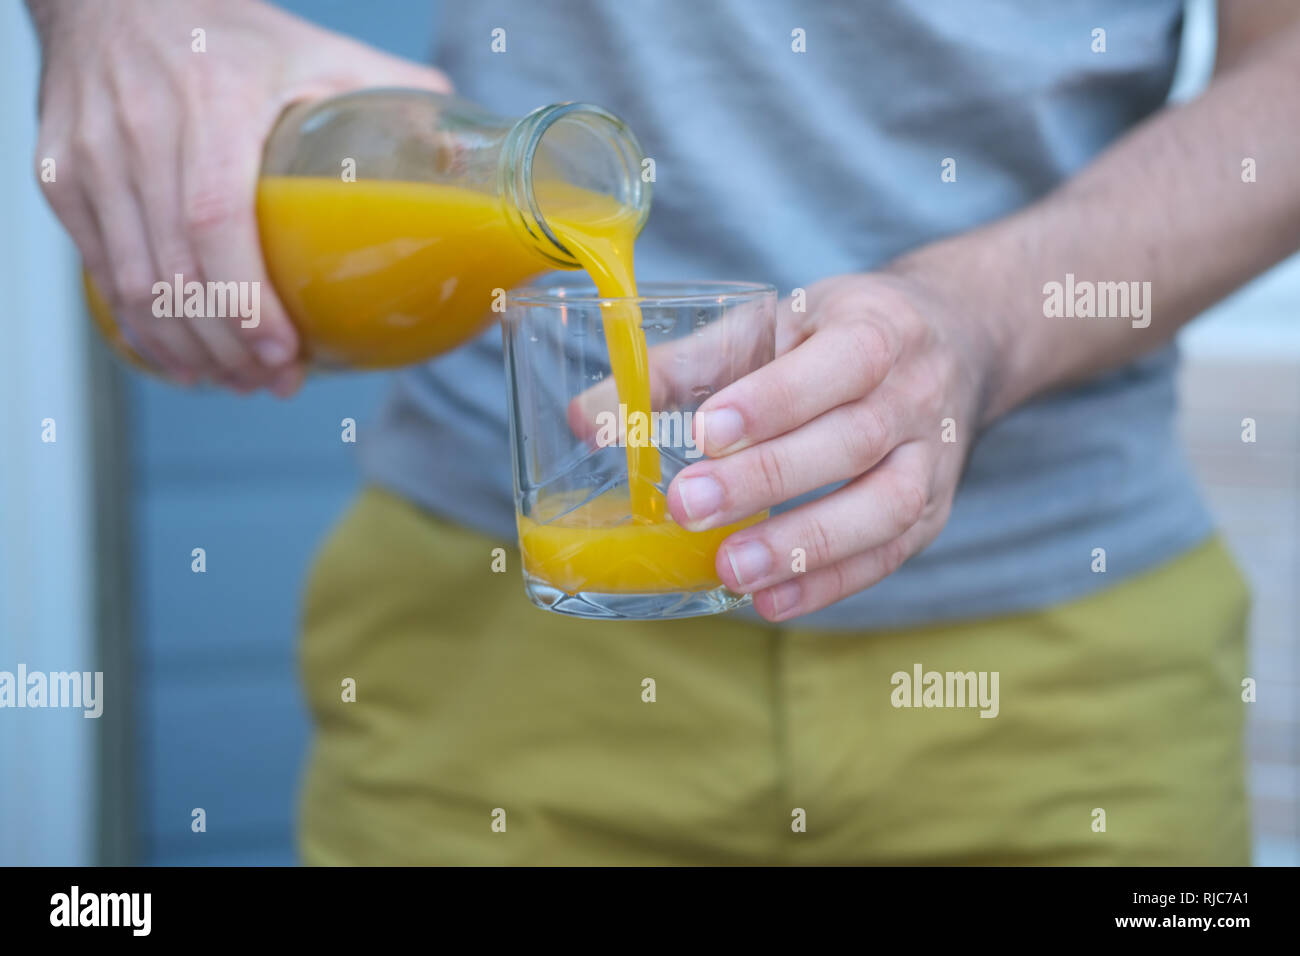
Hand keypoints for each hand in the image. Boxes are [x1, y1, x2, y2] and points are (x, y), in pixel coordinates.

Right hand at [29, 0, 450, 393]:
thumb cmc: (222, 31)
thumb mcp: (311, 49)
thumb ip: (389, 91)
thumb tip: (463, 153)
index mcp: (209, 101)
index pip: (213, 217)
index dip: (245, 297)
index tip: (282, 350)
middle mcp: (140, 131)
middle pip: (174, 271)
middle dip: (227, 346)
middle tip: (275, 382)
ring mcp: (92, 159)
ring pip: (133, 285)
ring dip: (188, 350)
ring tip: (238, 381)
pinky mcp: (61, 180)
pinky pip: (101, 273)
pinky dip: (142, 328)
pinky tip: (183, 356)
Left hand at [667, 269, 1000, 620]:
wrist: (954, 340)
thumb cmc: (834, 333)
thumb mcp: (766, 325)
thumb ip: (678, 369)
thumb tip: (585, 418)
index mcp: (876, 327)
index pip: (839, 362)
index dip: (774, 401)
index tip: (706, 433)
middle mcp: (917, 392)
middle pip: (855, 439)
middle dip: (770, 478)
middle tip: (690, 506)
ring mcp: (934, 457)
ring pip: (887, 506)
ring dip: (806, 545)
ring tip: (731, 570)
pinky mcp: (935, 511)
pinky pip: (890, 553)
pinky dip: (831, 583)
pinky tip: (772, 601)